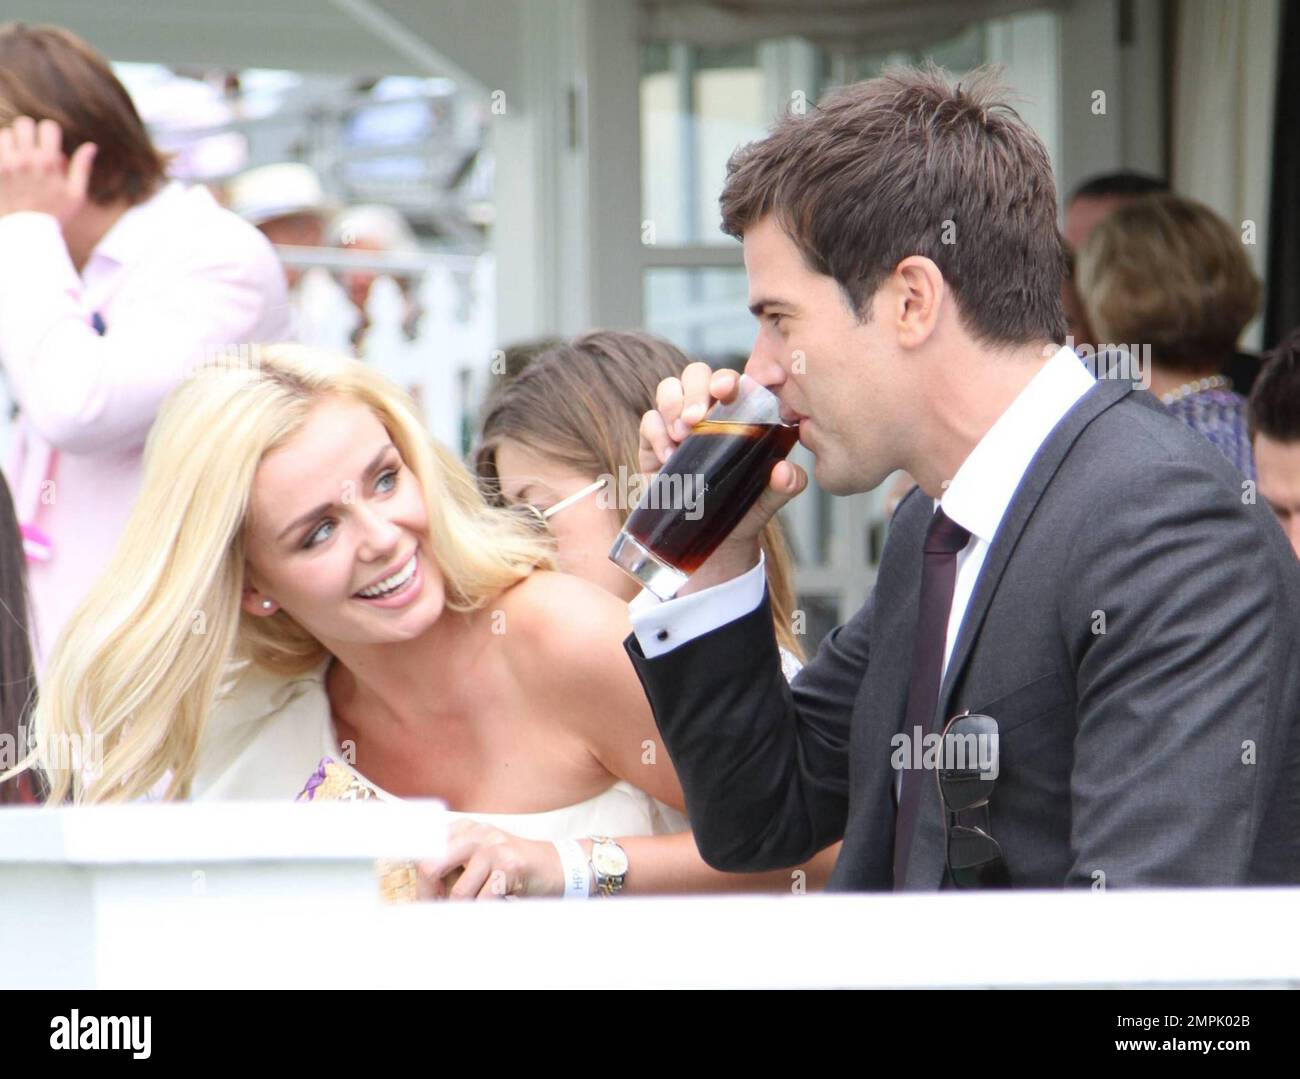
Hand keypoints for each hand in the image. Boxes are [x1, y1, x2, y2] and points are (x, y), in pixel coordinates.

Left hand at [0, 117, 95, 223]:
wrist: (28, 232)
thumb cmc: (56, 214)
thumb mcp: (76, 194)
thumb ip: (82, 167)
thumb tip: (91, 146)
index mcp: (49, 163)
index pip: (48, 127)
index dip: (51, 133)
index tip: (51, 145)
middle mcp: (27, 159)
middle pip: (24, 124)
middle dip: (30, 132)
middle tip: (33, 145)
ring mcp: (8, 164)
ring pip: (7, 133)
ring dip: (14, 141)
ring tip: (19, 155)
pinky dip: (3, 150)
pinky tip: (10, 162)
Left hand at [415, 818, 564, 899]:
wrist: (557, 866)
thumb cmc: (514, 868)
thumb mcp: (481, 857)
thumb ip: (454, 865)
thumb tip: (423, 891)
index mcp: (465, 827)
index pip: (425, 848)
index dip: (419, 879)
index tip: (423, 899)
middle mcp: (476, 832)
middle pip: (431, 866)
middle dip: (430, 896)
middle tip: (438, 913)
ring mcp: (494, 846)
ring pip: (458, 892)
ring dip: (462, 911)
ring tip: (473, 912)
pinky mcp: (510, 864)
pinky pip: (483, 901)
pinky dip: (484, 914)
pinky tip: (494, 909)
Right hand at [638, 362, 807, 591]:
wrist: (713, 545)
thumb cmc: (743, 511)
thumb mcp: (768, 499)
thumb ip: (785, 485)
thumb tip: (786, 471)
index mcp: (738, 415)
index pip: (731, 382)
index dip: (726, 379)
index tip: (727, 391)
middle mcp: (707, 413)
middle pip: (695, 374)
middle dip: (695, 388)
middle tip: (697, 418)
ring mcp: (678, 425)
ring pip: (668, 388)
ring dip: (672, 404)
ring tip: (682, 434)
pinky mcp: (653, 444)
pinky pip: (648, 421)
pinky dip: (656, 433)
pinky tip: (669, 457)